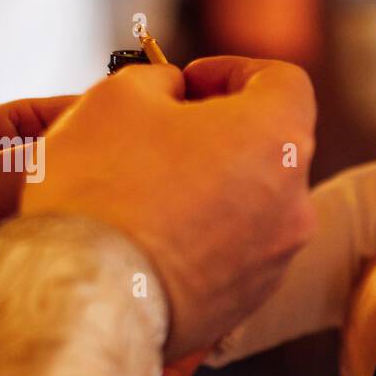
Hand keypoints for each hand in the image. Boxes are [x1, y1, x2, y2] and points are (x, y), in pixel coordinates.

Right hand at [20, 56, 316, 357]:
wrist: (83, 293)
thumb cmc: (100, 186)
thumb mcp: (118, 96)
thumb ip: (159, 79)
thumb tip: (171, 92)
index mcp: (276, 137)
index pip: (283, 81)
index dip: (234, 71)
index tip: (188, 81)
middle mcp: (292, 202)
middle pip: (265, 148)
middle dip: (217, 134)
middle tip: (158, 133)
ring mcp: (272, 261)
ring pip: (248, 206)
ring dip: (207, 189)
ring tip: (143, 191)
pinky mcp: (242, 305)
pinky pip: (226, 257)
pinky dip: (196, 241)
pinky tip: (143, 239)